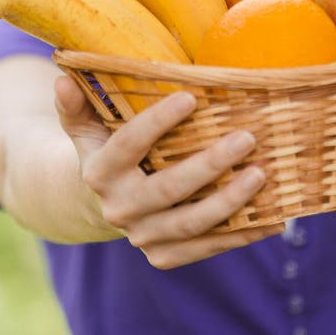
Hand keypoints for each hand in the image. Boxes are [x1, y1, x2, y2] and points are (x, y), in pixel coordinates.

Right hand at [55, 76, 283, 266]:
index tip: (191, 97)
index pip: (128, 144)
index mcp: (99, 171)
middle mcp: (119, 208)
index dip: (157, 122)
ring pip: (192, 223)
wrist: (97, 205)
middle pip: (169, 188)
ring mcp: (143, 236)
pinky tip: (273, 218)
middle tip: (246, 137)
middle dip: (210, 164)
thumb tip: (61, 79)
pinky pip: (207, 248)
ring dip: (231, 201)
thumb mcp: (84, 127)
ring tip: (261, 173)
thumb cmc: (103, 149)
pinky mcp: (165, 255)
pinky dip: (242, 235)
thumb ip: (75, 105)